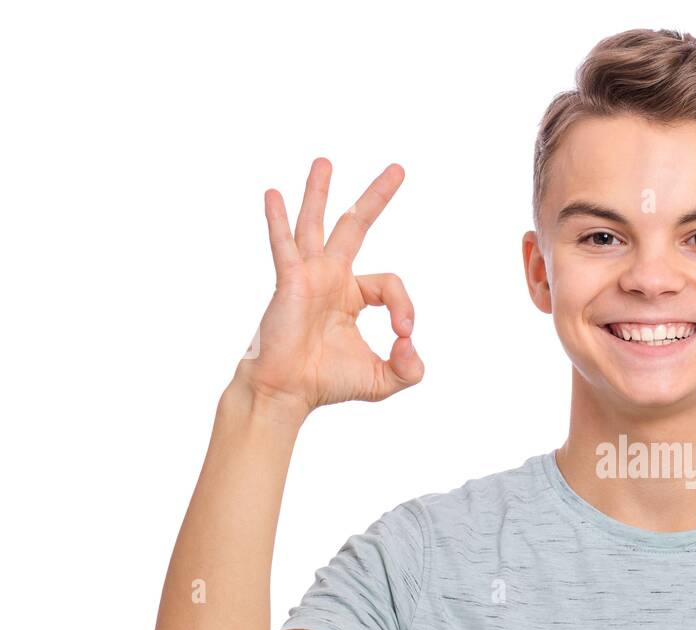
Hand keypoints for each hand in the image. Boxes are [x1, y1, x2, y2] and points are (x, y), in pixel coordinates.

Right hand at [233, 158, 423, 416]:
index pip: (390, 284)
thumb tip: (412, 344)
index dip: (404, 306)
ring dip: (319, 191)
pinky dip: (278, 219)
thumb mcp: (385, 379)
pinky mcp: (289, 281)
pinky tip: (273, 194)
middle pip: (355, 226)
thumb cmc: (329, 383)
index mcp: (352, 295)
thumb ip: (409, 367)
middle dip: (376, 197)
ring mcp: (308, 275)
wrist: (289, 392)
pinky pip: (284, 244)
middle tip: (398, 168)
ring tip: (325, 161)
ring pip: (316, 224)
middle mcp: (330, 278)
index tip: (403, 334)